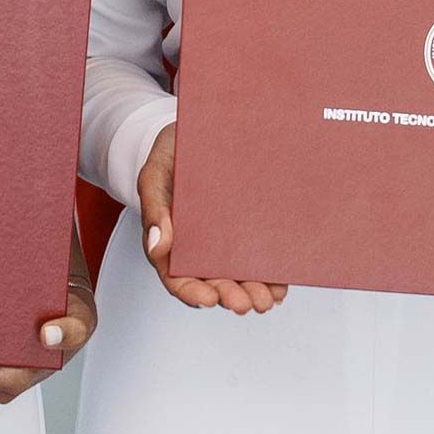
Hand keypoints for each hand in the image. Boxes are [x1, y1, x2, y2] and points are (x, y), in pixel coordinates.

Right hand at [137, 123, 285, 314]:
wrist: (201, 130)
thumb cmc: (170, 155)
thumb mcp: (154, 175)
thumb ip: (153, 208)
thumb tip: (156, 244)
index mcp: (171, 240)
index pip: (176, 276)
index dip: (191, 292)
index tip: (208, 298)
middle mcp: (200, 247)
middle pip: (213, 282)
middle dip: (230, 297)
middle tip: (245, 303)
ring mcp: (226, 241)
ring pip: (239, 276)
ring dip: (253, 293)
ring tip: (266, 299)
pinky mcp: (249, 230)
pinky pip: (261, 258)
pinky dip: (271, 275)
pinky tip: (280, 285)